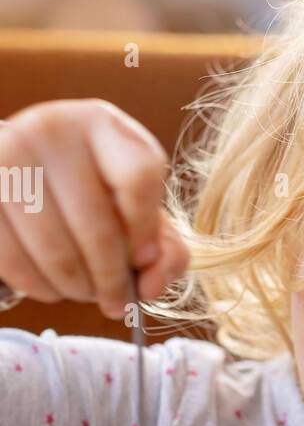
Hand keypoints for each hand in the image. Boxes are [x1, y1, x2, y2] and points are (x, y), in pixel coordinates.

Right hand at [0, 98, 188, 319]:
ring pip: (55, 250)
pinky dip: (39, 287)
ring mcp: (7, 159)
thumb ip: (166, 250)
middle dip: (111, 279)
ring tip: (85, 291)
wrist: (24, 174)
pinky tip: (53, 288)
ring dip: (76, 288)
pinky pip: (13, 259)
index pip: (138, 178)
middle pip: (97, 227)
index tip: (144, 260)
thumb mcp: (137, 209)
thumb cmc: (92, 194)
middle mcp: (51, 130)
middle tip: (116, 301)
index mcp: (101, 124)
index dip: (145, 231)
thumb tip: (150, 287)